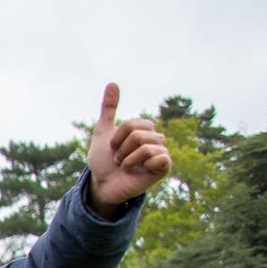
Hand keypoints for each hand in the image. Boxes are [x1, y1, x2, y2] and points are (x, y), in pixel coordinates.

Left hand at [87, 83, 170, 215]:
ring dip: (127, 159)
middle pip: (137, 134)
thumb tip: (112, 83)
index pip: (132, 124)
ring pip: (145, 146)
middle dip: (120, 149)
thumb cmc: (103, 161)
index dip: (117, 137)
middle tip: (118, 159)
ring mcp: (160, 153)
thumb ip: (108, 109)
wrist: (102, 184)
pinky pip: (158, 157)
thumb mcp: (102, 132)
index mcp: (143, 130)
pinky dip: (141, 164)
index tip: (112, 147)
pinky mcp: (164, 168)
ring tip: (125, 166)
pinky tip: (139, 171)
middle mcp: (155, 139)